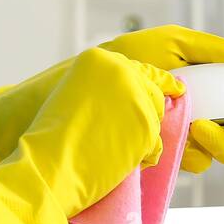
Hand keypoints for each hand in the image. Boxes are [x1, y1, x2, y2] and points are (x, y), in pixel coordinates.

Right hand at [0, 48, 182, 223]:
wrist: (48, 165)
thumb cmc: (52, 140)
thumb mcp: (75, 96)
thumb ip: (104, 91)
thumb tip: (139, 99)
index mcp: (99, 59)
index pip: (141, 69)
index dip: (156, 84)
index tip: (175, 89)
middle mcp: (121, 71)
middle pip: (153, 94)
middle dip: (145, 116)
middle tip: (125, 138)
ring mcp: (136, 97)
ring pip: (156, 119)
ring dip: (144, 138)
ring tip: (116, 152)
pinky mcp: (146, 127)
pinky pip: (156, 144)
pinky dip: (145, 156)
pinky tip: (123, 162)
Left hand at [100, 24, 223, 173]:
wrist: (93, 90)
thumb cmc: (130, 62)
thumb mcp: (173, 44)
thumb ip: (215, 51)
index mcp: (218, 86)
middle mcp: (213, 115)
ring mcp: (195, 139)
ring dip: (222, 140)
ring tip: (199, 127)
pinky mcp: (176, 158)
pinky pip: (200, 162)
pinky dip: (195, 150)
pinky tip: (180, 138)